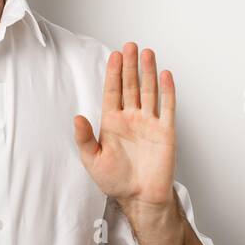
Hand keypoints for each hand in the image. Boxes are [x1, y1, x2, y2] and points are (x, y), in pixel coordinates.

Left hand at [73, 43, 177, 210]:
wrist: (140, 198)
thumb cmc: (116, 181)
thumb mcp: (93, 160)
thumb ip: (84, 138)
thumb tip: (76, 118)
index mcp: (112, 123)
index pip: (113, 92)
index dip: (114, 73)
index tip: (115, 55)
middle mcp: (131, 119)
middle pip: (131, 86)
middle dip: (130, 66)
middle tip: (131, 46)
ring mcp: (149, 123)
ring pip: (149, 91)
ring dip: (148, 72)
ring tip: (147, 54)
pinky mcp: (165, 131)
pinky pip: (167, 107)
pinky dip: (167, 91)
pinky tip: (166, 75)